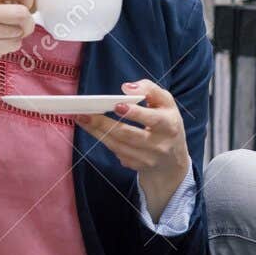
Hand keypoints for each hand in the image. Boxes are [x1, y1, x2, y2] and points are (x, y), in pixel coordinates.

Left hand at [75, 79, 190, 211]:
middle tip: (85, 113)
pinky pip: (116, 151)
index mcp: (169, 125)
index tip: (117, 105)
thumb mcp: (166, 103)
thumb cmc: (166, 123)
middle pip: (127, 134)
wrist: (173, 160)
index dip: (134, 113)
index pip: (152, 119)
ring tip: (82, 118)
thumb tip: (126, 88)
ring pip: (117, 144)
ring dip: (97, 131)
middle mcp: (159, 145)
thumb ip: (150, 90)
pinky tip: (92, 129)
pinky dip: (103, 139)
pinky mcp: (136, 166)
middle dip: (104, 123)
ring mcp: (147, 159)